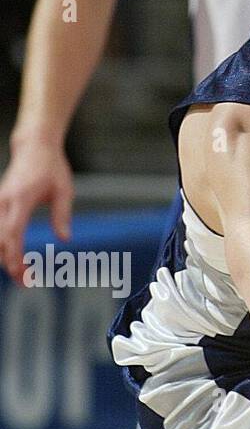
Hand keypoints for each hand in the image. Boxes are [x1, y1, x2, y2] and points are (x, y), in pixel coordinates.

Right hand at [0, 137, 73, 279]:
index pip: (13, 232)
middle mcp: (4, 200)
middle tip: (25, 283)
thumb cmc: (51, 167)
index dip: (15, 255)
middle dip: (9, 262)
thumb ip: (62, 215)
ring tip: (21, 275)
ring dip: (4, 256)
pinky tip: (12, 259)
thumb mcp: (64, 190)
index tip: (22, 273)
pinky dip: (2, 245)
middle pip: (0, 239)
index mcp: (20, 198)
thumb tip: (64, 239)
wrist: (34, 146)